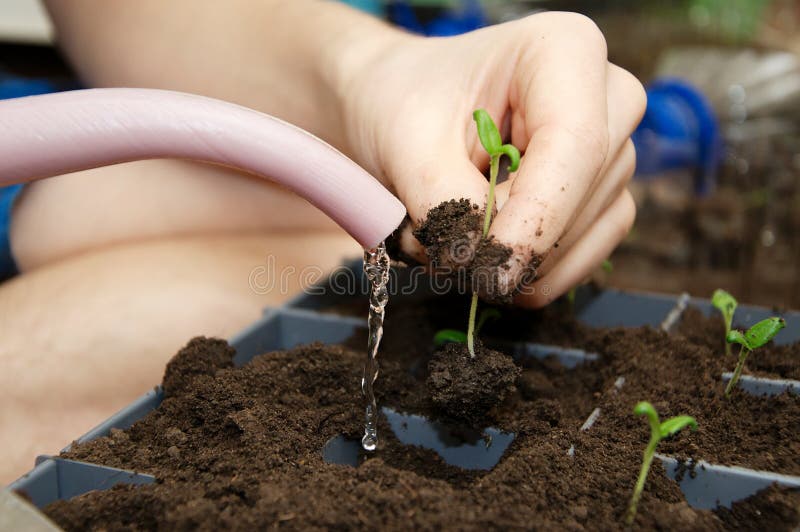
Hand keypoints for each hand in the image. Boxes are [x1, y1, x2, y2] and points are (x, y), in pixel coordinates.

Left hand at [337, 12, 644, 306]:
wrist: (398, 106)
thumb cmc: (401, 103)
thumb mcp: (405, 144)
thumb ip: (445, 201)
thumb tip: (481, 263)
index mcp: (565, 50)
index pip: (575, 145)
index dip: (536, 218)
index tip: (491, 272)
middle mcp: (606, 97)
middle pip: (582, 195)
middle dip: (511, 242)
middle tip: (441, 248)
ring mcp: (611, 150)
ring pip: (584, 235)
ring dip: (511, 261)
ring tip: (449, 236)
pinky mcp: (601, 196)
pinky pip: (583, 255)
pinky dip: (528, 273)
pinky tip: (481, 252)